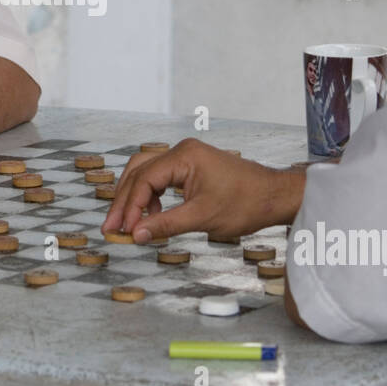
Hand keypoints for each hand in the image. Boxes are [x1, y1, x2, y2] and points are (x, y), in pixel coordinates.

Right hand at [103, 138, 299, 242]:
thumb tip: (136, 235)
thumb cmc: (246, 203)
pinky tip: (151, 215)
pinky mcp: (191, 166)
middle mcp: (182, 151)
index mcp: (184, 156)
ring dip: (134, 197)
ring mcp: (186, 157)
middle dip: (124, 200)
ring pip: (146, 172)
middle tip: (111, 226)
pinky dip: (150, 195)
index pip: (144, 180)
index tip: (123, 231)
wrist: (275, 196)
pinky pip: (161, 177)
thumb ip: (166, 225)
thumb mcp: (203, 218)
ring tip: (128, 224)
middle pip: (138, 170)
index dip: (130, 207)